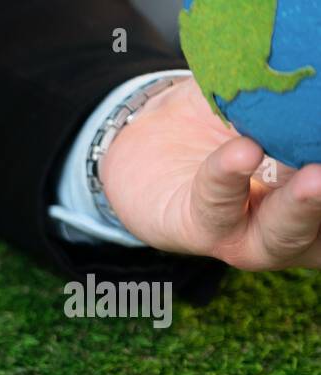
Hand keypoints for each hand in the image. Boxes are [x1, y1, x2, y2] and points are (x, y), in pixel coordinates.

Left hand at [100, 76, 320, 270]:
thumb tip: (314, 54)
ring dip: (301, 205)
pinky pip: (217, 206)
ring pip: (283, 230)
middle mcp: (299, 228)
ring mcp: (249, 236)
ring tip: (315, 179)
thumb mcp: (276, 107)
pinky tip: (243, 152)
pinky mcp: (199, 229)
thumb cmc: (233, 124)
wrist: (153, 145)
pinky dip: (230, 176)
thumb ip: (299, 100)